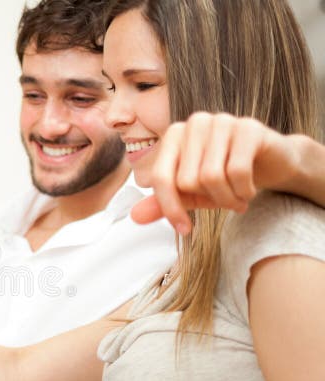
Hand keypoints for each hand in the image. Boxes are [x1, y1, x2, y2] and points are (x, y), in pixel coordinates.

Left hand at [132, 112, 300, 233]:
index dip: (170, 208)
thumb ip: (164, 203)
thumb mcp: (192, 195)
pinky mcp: (249, 128)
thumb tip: (135, 217)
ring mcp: (222, 121)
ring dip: (227, 200)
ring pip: (211, 177)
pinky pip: (237, 171)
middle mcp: (195, 122)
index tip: (184, 229)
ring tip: (237, 200)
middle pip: (187, 181)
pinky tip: (249, 192)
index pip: (160, 177)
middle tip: (225, 202)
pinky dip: (243, 191)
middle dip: (208, 201)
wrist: (274, 163)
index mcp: (175, 135)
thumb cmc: (226, 178)